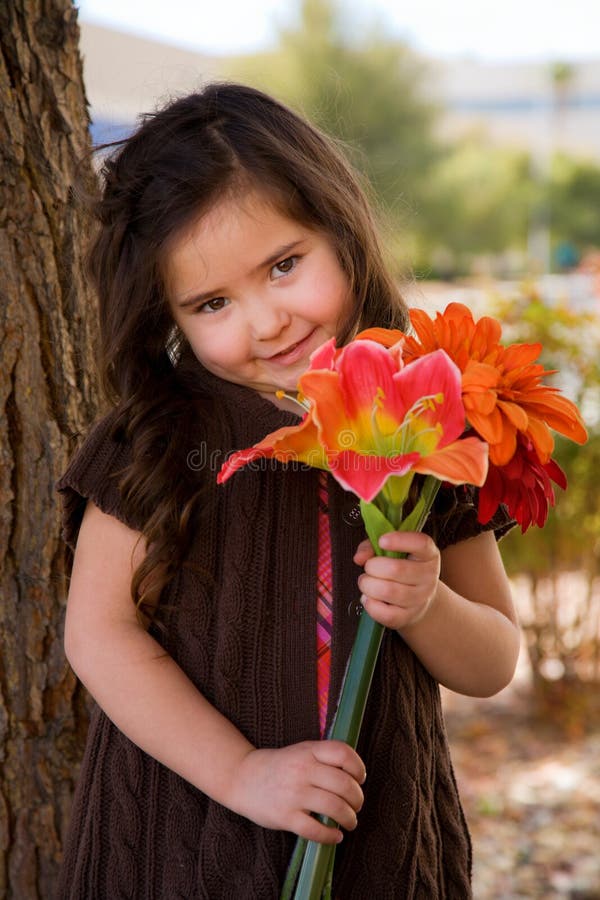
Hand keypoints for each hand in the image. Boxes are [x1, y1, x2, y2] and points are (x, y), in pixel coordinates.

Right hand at [226, 741, 365, 843]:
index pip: (343, 753)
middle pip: (344, 784)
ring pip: (334, 807)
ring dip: (349, 818)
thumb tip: (355, 778)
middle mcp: (302, 769)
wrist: (243, 777)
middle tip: (357, 805)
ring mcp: (293, 793)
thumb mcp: (301, 751)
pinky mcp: (285, 816)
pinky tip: (335, 836)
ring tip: (350, 822)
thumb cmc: (279, 766)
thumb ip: (325, 758)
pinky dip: (331, 836)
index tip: (360, 779)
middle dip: (357, 799)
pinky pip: (315, 830)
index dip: (358, 767)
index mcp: (308, 751)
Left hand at [353, 530, 440, 629]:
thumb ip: (372, 546)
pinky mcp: (408, 616)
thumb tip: (360, 557)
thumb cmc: (401, 568)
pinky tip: (369, 597)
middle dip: (372, 567)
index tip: (382, 540)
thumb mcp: (390, 549)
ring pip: (388, 591)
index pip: (421, 544)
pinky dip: (370, 604)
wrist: (418, 599)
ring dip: (368, 585)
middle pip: (396, 569)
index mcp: (428, 554)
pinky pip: (385, 613)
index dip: (400, 540)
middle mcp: (428, 576)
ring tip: (366, 582)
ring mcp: (420, 598)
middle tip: (368, 567)